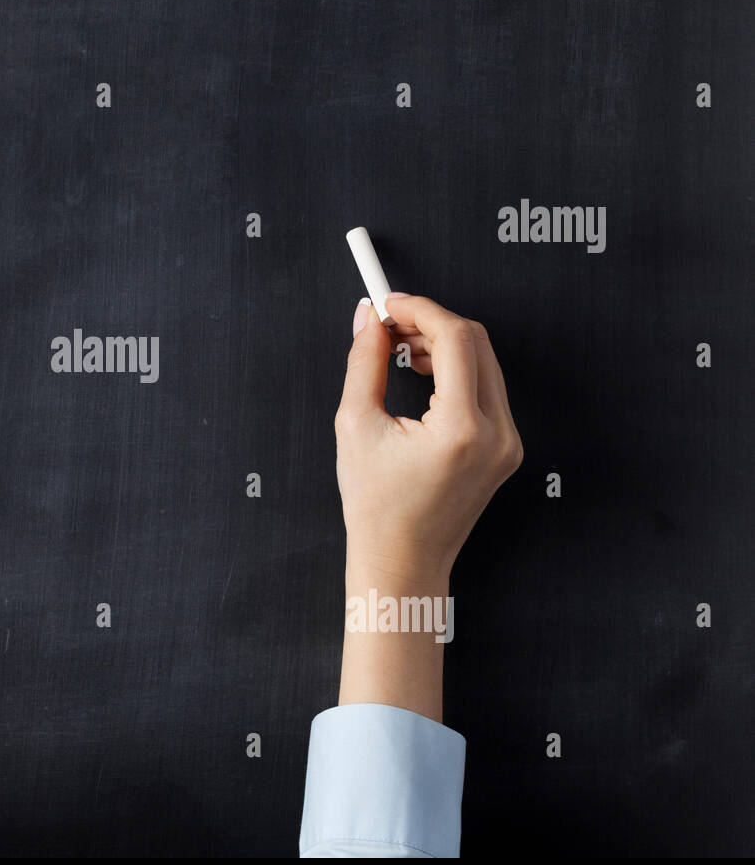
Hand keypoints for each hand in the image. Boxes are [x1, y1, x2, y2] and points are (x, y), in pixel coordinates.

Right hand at [336, 294, 523, 587]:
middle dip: (431, 322)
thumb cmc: (376, 507)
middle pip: (476, 342)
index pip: (455, 338)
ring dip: (444, 343)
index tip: (389, 303)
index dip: (419, 310)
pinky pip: (488, 388)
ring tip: (400, 351)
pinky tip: (424, 374)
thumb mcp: (356, 426)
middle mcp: (498, 433)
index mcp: (462, 429)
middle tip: (390, 324)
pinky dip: (456, 369)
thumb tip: (368, 318)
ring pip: (485, 361)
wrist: (403, 561)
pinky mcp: (507, 448)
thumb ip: (363, 363)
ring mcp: (509, 442)